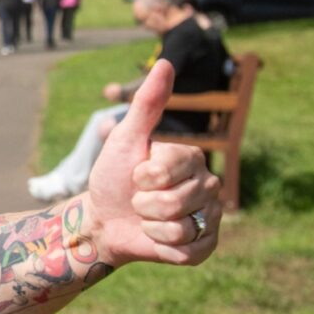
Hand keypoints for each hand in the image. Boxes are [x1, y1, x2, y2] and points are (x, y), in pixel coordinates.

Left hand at [81, 59, 221, 267]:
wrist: (104, 220)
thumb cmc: (113, 176)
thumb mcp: (125, 138)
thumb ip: (147, 103)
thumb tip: (166, 61)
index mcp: (193, 159)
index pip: (172, 169)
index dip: (144, 177)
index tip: (137, 175)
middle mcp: (209, 186)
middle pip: (176, 201)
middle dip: (145, 204)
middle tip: (140, 201)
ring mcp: (210, 218)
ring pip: (181, 228)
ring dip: (151, 227)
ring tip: (148, 219)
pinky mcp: (205, 247)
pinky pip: (187, 252)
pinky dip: (162, 248)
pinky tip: (157, 239)